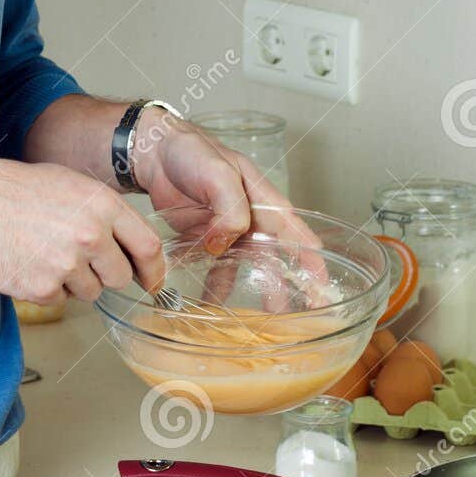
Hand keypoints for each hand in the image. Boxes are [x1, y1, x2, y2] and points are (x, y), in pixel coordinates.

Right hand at [0, 156, 166, 304]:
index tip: (152, 281)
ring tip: (44, 253)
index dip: (154, 269)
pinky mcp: (42, 287)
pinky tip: (28, 262)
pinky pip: (59, 300)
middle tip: (78, 259)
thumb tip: (132, 245)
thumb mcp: (70, 184)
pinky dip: (46, 288)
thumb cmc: (16, 190)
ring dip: (73, 282)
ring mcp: (66, 263)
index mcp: (102, 204)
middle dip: (105, 275)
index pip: (148, 246)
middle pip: (120, 277)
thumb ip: (105, 213)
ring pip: (90, 292)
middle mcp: (90, 235)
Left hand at [129, 113, 326, 304]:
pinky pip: (215, 269)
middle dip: (285, 291)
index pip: (299, 236)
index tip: (321, 294)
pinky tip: (209, 307)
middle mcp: (253, 220)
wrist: (154, 152)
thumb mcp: (218, 173)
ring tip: (252, 326)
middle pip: (277, 261)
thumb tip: (225, 244)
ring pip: (248, 270)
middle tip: (288, 323)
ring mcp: (229, 233)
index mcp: (265, 202)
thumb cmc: (192, 150)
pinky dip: (214, 289)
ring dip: (251, 295)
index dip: (313, 266)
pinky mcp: (206, 241)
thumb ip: (228, 208)